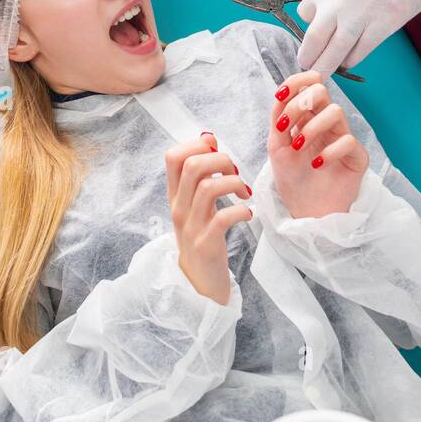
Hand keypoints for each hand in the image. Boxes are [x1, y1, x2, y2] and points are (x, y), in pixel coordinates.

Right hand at [166, 132, 252, 304]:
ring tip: (244, 192)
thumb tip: (209, 138)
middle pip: (192, 166)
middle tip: (234, 172)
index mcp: (175, 195)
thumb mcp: (194, 204)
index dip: (196, 144)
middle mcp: (179, 208)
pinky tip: (247, 214)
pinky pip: (223, 218)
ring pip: (207, 188)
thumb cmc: (202, 236)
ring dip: (233, 183)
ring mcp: (191, 227)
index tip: (215, 150)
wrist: (199, 283)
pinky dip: (240, 210)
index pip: (172, 156)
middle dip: (220, 159)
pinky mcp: (206, 244)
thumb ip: (200, 175)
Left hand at [269, 71, 368, 218]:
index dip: (295, 82)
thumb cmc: (293, 179)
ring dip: (312, 128)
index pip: (308, 85)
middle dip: (301, 103)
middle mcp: (326, 124)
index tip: (280, 95)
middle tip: (289, 126)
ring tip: (299, 148)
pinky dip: (329, 151)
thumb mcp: (277, 147)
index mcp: (307, 117)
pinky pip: (348, 141)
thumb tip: (280, 94)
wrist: (306, 211)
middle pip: (322, 91)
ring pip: (336, 111)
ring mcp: (342, 138)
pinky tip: (317, 164)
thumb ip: (278, 120)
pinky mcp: (357, 156)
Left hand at [296, 0, 420, 75]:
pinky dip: (351, 60)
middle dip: (309, 57)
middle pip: (313, 39)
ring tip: (321, 76)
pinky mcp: (383, 25)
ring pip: (334, 52)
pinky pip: (359, 52)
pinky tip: (350, 60)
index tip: (315, 34)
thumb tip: (325, 8)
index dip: (309, 26)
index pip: (305, 12)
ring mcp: (359, 14)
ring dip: (325, 67)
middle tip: (308, 66)